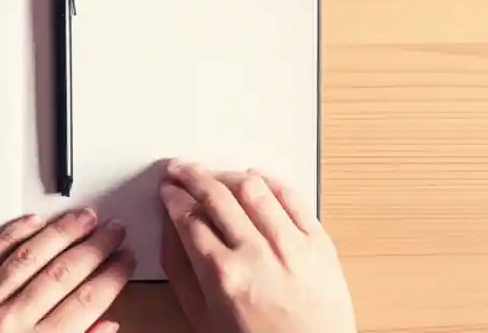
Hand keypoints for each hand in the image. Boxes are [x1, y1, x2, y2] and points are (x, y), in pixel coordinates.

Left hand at [0, 209, 134, 332]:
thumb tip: (105, 326)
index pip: (87, 302)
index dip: (112, 276)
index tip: (126, 259)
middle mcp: (10, 324)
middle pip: (63, 273)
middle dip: (95, 248)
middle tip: (114, 229)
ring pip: (30, 257)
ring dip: (61, 233)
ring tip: (83, 217)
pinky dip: (12, 235)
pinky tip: (34, 221)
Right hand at [159, 161, 355, 332]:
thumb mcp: (203, 318)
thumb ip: (180, 271)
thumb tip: (170, 229)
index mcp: (223, 276)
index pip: (189, 218)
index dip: (173, 197)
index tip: (169, 190)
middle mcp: (256, 255)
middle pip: (215, 195)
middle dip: (191, 175)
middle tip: (180, 169)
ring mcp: (291, 245)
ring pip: (251, 187)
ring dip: (225, 173)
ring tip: (213, 174)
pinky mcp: (318, 242)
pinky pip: (291, 196)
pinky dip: (269, 181)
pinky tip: (254, 179)